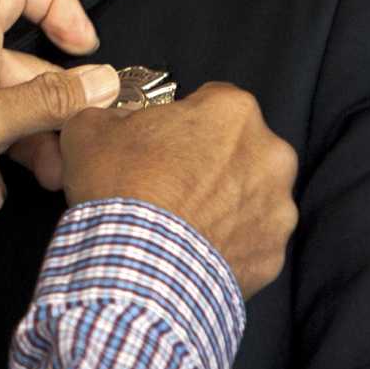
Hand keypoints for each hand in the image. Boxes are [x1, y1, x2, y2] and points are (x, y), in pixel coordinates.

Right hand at [61, 82, 299, 296]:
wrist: (136, 267)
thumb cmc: (122, 188)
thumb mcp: (92, 128)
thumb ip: (115, 114)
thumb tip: (118, 122)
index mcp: (233, 111)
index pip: (212, 101)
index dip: (183, 120)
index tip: (163, 141)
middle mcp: (270, 154)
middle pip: (240, 149)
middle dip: (212, 162)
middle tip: (170, 182)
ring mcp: (278, 209)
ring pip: (251, 198)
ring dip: (225, 205)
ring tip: (182, 222)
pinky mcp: (273, 255)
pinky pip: (250, 244)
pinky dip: (227, 246)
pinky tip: (193, 252)